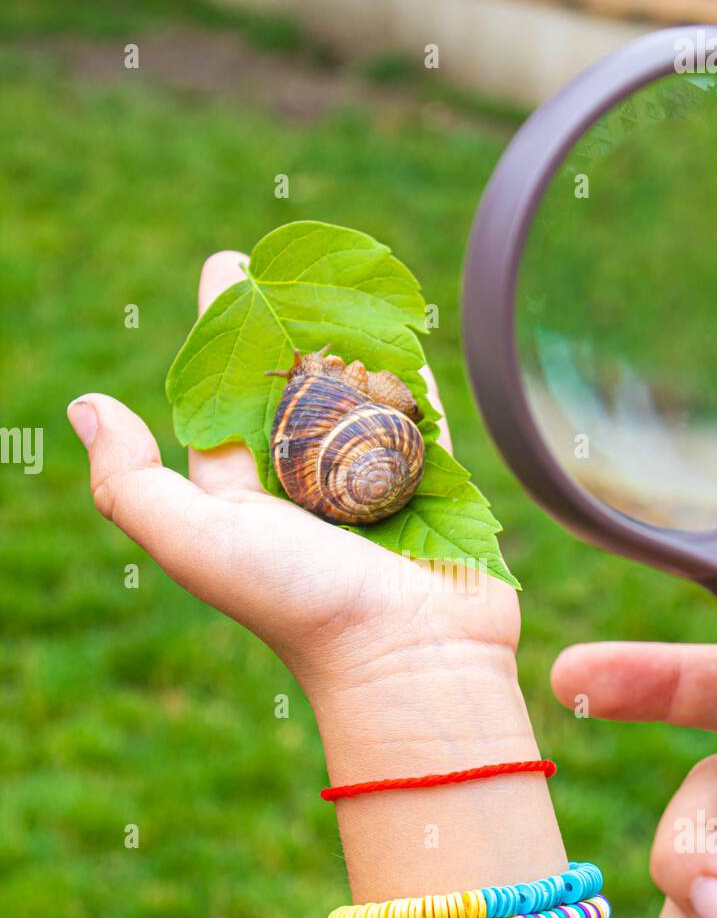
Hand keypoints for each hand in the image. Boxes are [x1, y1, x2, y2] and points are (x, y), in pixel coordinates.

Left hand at [68, 252, 519, 720]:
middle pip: (294, 383)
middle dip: (293, 322)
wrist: (408, 656)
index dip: (223, 328)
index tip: (231, 265)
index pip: (224, 392)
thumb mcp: (194, 541)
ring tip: (353, 279)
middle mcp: (302, 481)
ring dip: (355, 338)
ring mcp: (368, 480)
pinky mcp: (429, 483)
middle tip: (297, 261)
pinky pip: (418, 414)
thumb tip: (87, 407)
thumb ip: (132, 481)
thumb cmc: (298, 601)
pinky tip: (408, 331)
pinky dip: (411, 374)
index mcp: (241, 489)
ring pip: (357, 391)